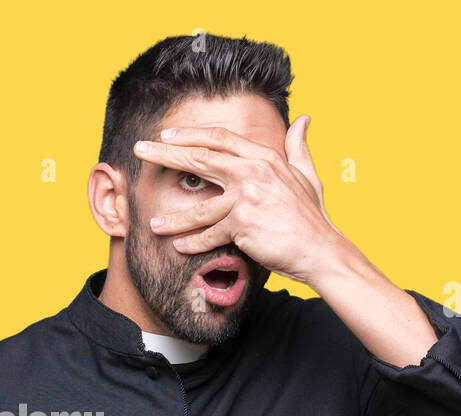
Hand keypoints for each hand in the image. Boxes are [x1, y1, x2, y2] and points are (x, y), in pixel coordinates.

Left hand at [134, 115, 348, 286]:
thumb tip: (305, 120)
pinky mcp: (242, 224)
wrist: (321, 250)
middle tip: (140, 151)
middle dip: (166, 154)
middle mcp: (253, 172)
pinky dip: (194, 243)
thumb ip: (298, 147)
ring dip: (173, 218)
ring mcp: (246, 197)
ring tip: (152, 223)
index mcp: (265, 157)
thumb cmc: (312, 217)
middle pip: (200, 159)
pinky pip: (210, 234)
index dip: (190, 135)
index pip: (220, 138)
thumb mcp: (308, 175)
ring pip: (199, 207)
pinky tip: (179, 247)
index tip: (166, 134)